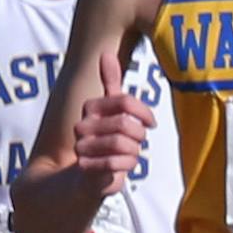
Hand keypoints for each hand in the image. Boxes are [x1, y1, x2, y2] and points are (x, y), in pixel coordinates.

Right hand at [73, 52, 154, 196]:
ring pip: (123, 144)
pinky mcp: (85, 168)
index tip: (151, 122)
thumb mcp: (109, 113)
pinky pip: (116, 163)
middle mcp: (82, 125)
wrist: (81, 179)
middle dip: (139, 136)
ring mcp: (82, 147)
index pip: (123, 101)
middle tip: (138, 143)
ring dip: (133, 153)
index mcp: (90, 108)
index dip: (143, 112)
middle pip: (125, 124)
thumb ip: (110, 84)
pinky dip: (126, 166)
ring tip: (129, 156)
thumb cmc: (102, 144)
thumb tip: (105, 53)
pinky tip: (122, 168)